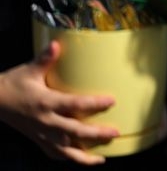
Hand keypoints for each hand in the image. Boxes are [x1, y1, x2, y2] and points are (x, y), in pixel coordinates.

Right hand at [0, 41, 118, 164]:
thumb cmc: (14, 84)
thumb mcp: (29, 70)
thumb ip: (45, 58)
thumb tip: (57, 44)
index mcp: (45, 102)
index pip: (73, 104)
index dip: (93, 104)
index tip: (112, 101)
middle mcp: (45, 121)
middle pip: (73, 131)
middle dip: (95, 134)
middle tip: (115, 134)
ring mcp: (41, 133)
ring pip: (64, 150)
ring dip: (83, 156)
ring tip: (101, 159)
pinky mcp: (37, 140)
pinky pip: (53, 153)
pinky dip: (67, 158)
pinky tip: (80, 159)